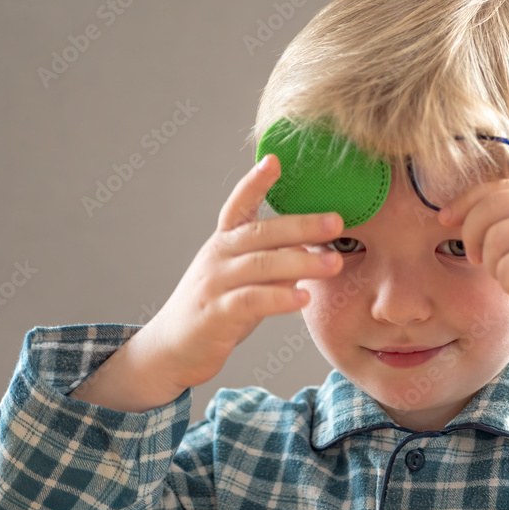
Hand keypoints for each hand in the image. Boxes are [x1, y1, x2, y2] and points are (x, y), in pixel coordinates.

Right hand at [145, 154, 342, 388]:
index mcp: (224, 242)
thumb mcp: (243, 279)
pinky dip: (278, 298)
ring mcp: (215, 284)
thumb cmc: (217, 308)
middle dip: (301, 225)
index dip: (255, 182)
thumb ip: (273, 262)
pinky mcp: (216, 314)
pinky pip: (251, 301)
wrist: (172, 349)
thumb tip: (313, 249)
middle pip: (261, 233)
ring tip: (333, 263)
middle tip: (336, 221)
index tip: (274, 160)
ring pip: (261, 265)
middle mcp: (218, 256)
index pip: (239, 205)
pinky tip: (302, 298)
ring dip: (301, 262)